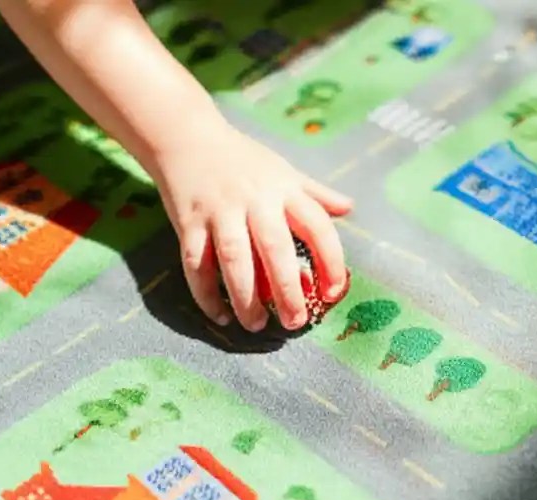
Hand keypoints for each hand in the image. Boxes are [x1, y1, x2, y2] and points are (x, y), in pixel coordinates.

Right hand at [153, 119, 352, 331]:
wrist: (186, 138)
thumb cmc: (242, 161)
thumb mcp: (283, 171)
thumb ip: (315, 193)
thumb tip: (349, 208)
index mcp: (283, 189)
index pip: (317, 226)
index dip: (331, 260)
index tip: (333, 292)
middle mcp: (254, 200)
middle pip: (275, 247)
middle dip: (287, 289)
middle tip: (295, 323)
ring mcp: (219, 211)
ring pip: (233, 259)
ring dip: (245, 296)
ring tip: (256, 325)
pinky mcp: (188, 223)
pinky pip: (196, 263)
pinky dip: (205, 293)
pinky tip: (220, 316)